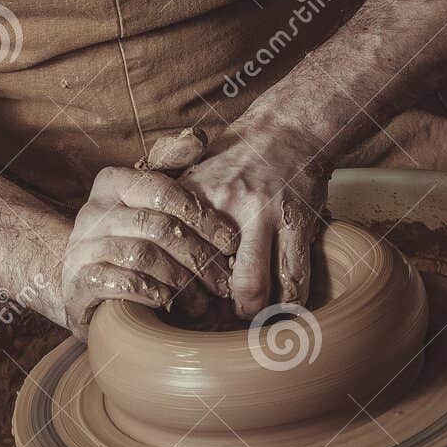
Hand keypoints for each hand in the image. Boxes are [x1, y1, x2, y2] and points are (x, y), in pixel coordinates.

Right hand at [61, 163, 238, 335]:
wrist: (81, 282)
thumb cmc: (127, 238)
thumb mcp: (146, 202)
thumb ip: (171, 171)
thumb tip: (198, 137)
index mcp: (112, 183)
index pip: (163, 190)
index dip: (201, 217)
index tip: (230, 242)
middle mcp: (93, 211)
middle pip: (156, 226)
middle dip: (197, 255)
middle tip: (223, 280)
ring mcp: (82, 246)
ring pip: (141, 256)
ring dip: (179, 279)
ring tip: (202, 299)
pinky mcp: (77, 281)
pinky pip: (120, 283)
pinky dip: (150, 292)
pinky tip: (168, 301)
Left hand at [182, 115, 328, 319]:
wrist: (289, 129)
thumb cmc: (239, 156)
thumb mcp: (196, 170)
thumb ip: (173, 204)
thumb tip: (148, 244)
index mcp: (197, 195)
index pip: (178, 254)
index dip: (180, 288)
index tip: (182, 303)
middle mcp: (229, 205)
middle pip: (213, 277)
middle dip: (214, 308)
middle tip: (217, 317)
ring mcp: (266, 215)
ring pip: (255, 285)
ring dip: (253, 309)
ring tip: (251, 314)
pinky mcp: (298, 222)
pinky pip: (294, 276)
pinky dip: (290, 300)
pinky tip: (284, 307)